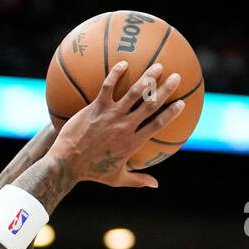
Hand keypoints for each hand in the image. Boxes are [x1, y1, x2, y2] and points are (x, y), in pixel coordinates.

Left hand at [48, 61, 184, 188]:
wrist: (66, 164)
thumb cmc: (91, 172)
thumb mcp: (117, 179)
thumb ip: (138, 180)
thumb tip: (155, 185)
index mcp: (133, 143)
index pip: (158, 125)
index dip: (172, 114)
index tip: (182, 103)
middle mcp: (125, 127)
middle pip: (151, 104)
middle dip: (166, 89)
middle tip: (177, 77)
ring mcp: (111, 116)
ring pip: (134, 93)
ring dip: (148, 77)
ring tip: (158, 65)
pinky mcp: (96, 108)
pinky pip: (108, 86)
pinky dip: (116, 74)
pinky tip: (123, 63)